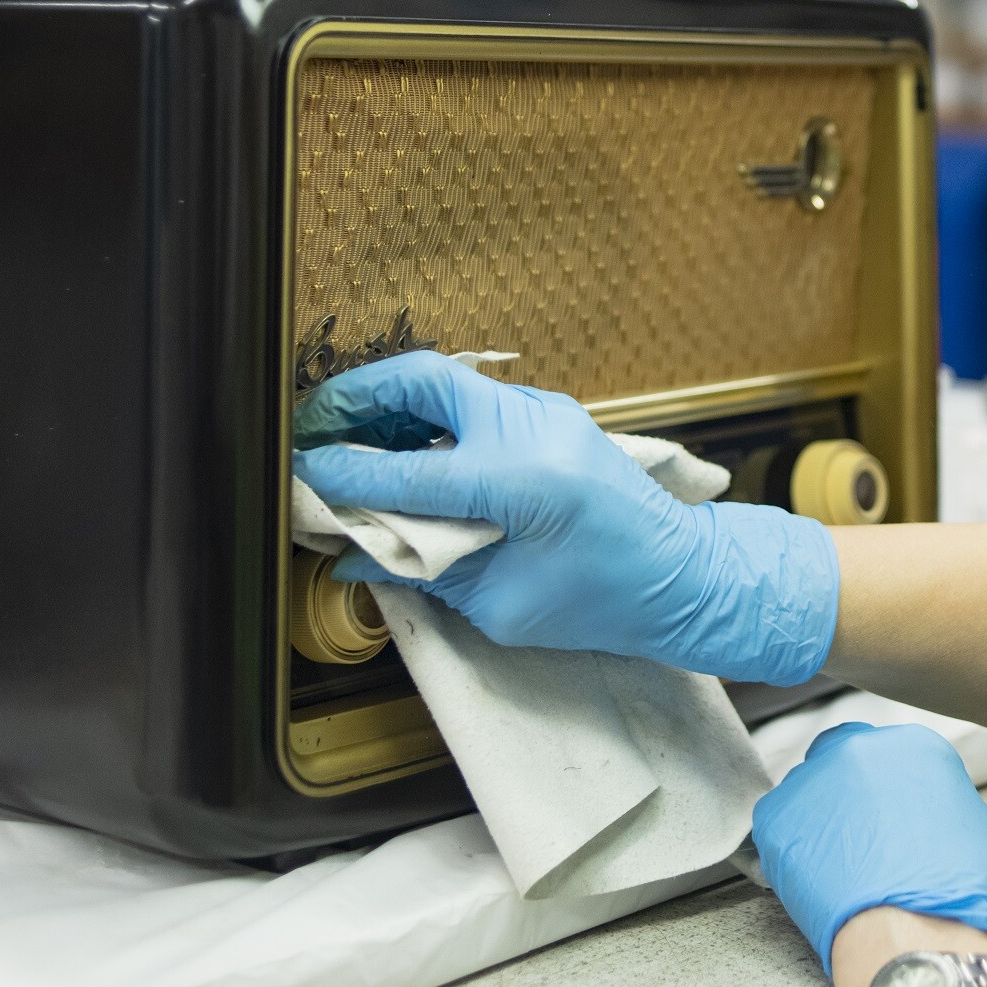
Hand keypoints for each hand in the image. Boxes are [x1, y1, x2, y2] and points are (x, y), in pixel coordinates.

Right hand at [291, 352, 838, 684]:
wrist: (687, 577)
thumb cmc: (604, 602)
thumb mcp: (503, 605)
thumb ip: (425, 570)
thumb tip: (356, 549)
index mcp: (520, 481)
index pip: (405, 471)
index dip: (342, 476)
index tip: (298, 477)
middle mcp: (532, 429)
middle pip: (421, 381)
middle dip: (356, 399)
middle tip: (311, 429)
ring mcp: (547, 412)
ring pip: (447, 383)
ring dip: (391, 405)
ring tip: (346, 440)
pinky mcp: (554, 415)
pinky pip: (475, 401)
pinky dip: (429, 418)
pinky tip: (403, 450)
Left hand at [753, 722, 986, 976]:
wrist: (922, 942)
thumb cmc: (965, 900)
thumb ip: (954, 815)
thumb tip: (943, 830)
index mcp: (915, 747)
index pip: (890, 757)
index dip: (891, 794)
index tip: (892, 822)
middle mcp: (861, 750)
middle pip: (843, 763)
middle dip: (849, 797)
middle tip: (861, 845)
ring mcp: (813, 781)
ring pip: (808, 795)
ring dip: (819, 826)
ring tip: (839, 875)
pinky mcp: (776, 819)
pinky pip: (777, 829)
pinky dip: (790, 855)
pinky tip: (815, 884)